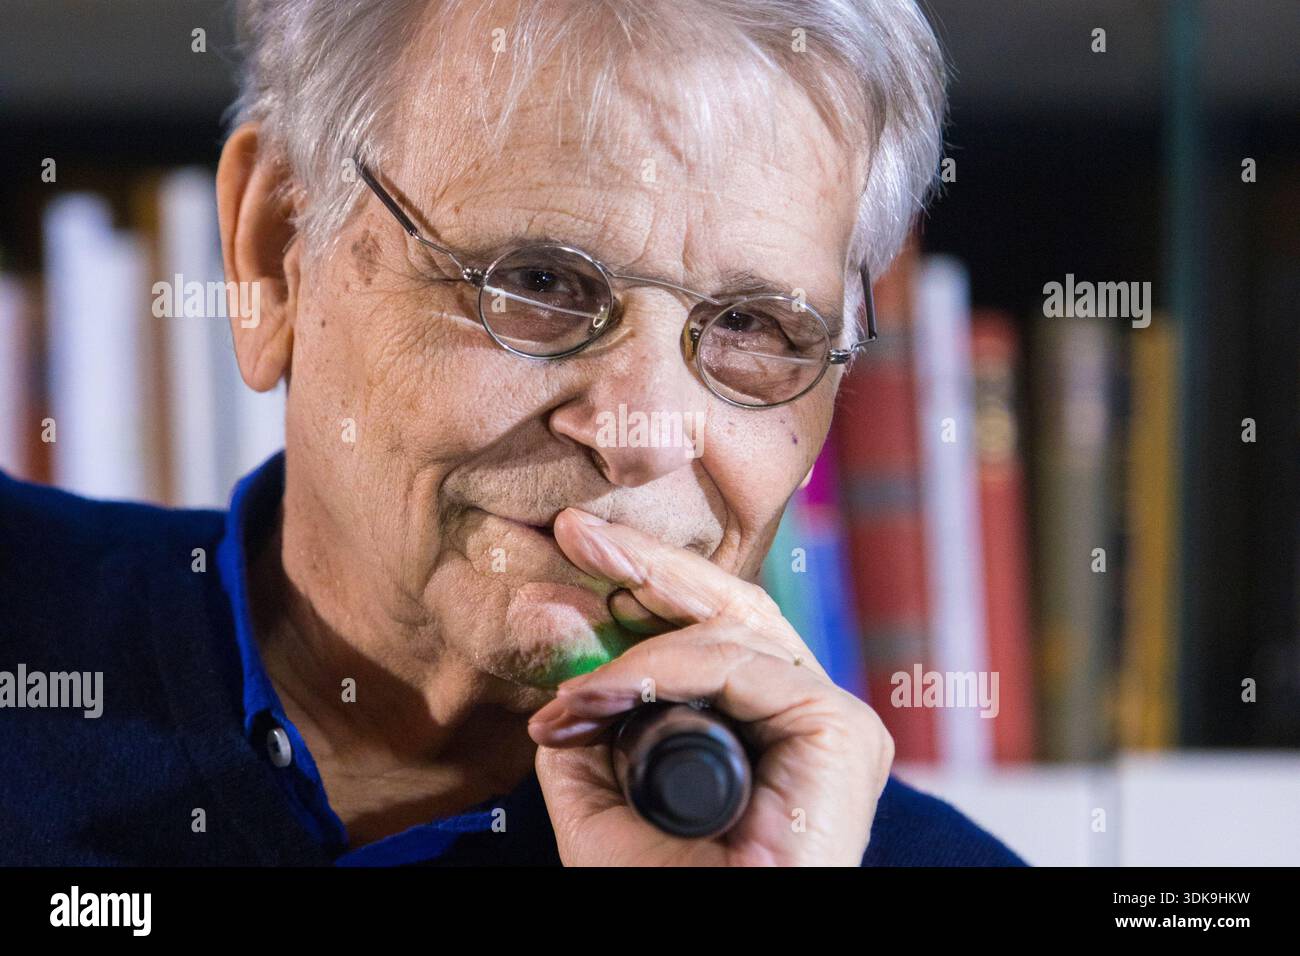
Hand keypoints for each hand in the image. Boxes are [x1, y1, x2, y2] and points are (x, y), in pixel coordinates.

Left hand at [527, 508, 893, 865]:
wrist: (706, 939)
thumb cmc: (662, 895)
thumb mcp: (598, 808)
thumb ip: (587, 740)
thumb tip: (564, 678)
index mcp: (759, 726)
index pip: (706, 635)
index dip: (642, 592)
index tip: (574, 555)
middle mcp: (798, 714)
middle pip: (728, 610)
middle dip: (647, 564)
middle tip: (577, 530)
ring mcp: (827, 719)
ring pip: (732, 630)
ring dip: (635, 646)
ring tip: (572, 689)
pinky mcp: (842, 730)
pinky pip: (742, 664)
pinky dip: (667, 668)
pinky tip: (607, 691)